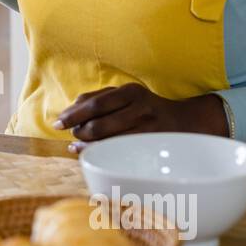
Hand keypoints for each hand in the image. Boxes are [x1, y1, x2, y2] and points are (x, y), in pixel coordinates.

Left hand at [53, 84, 228, 152]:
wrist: (186, 122)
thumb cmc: (148, 108)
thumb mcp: (128, 96)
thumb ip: (100, 98)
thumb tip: (71, 108)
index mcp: (130, 91)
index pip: (94, 103)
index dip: (73, 114)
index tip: (59, 123)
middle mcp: (139, 106)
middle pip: (98, 122)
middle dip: (79, 131)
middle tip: (71, 135)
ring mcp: (147, 127)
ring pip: (107, 139)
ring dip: (87, 144)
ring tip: (76, 146)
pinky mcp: (151, 144)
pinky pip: (120, 151)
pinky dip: (101, 153)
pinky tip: (92, 154)